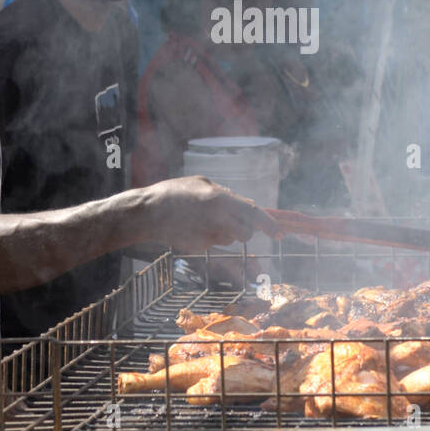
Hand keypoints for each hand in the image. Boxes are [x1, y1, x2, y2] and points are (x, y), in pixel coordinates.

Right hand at [137, 176, 279, 251]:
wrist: (147, 213)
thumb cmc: (174, 193)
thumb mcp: (202, 182)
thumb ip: (226, 194)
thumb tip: (247, 203)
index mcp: (220, 199)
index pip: (254, 213)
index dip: (270, 225)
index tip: (282, 234)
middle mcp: (217, 218)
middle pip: (246, 233)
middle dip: (244, 230)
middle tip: (230, 222)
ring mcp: (208, 236)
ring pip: (230, 239)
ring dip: (225, 232)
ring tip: (204, 220)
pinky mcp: (199, 247)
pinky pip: (213, 243)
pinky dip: (208, 236)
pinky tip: (192, 227)